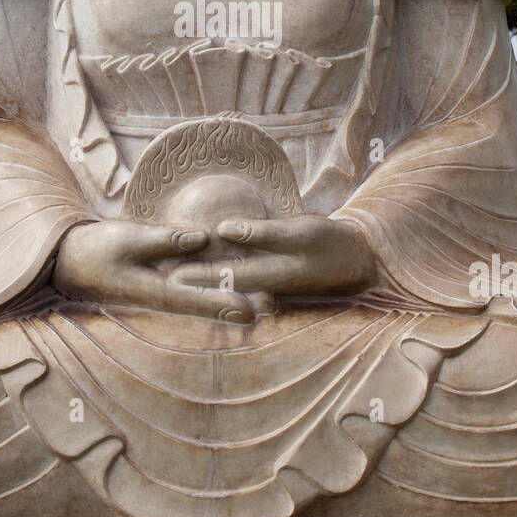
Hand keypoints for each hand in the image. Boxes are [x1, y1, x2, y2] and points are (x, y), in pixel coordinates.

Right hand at [52, 220, 256, 322]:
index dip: (226, 304)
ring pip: (204, 295)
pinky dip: (215, 284)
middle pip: (208, 302)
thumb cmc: (95, 250)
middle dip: (239, 304)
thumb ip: (164, 240)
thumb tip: (202, 238)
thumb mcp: (127, 239)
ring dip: (232, 296)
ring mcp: (164, 289)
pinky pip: (193, 284)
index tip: (253, 312)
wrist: (70, 262)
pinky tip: (234, 279)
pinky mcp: (162, 280)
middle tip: (272, 307)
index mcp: (156, 289)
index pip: (197, 299)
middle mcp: (164, 294)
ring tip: (266, 297)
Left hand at [169, 215, 375, 299]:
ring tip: (172, 267)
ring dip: (203, 274)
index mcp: (268, 276)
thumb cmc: (330, 243)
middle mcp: (262, 286)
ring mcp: (267, 283)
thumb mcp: (299, 232)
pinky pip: (241, 273)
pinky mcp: (273, 276)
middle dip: (192, 278)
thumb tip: (223, 230)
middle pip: (220, 281)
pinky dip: (222, 267)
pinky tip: (207, 260)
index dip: (193, 274)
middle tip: (158, 273)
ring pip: (228, 278)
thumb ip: (261, 233)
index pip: (222, 277)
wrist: (359, 259)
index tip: (166, 273)